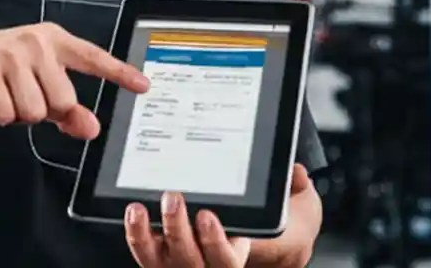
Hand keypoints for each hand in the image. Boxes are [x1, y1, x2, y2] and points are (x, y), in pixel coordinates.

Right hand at [0, 22, 148, 138]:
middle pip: (63, 100)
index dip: (120, 72)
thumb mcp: (36, 83)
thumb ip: (67, 110)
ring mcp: (9, 54)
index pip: (93, 57)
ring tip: (4, 94)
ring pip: (35, 112)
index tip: (143, 85)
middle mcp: (34, 42)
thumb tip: (91, 128)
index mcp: (53, 41)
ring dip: (18, 114)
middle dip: (43, 109)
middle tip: (22, 94)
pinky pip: (6, 115)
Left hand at [126, 165, 320, 267]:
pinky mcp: (160, 257)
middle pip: (190, 260)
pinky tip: (133, 211)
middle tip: (173, 197)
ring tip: (142, 207)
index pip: (226, 258)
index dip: (215, 242)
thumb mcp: (297, 210)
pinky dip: (136, 235)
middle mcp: (207, 265)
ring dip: (147, 236)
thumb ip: (297, 191)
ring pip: (161, 262)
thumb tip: (295, 173)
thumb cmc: (266, 222)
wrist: (237, 239)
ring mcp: (181, 264)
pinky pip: (145, 254)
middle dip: (178, 230)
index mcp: (237, 254)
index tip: (207, 215)